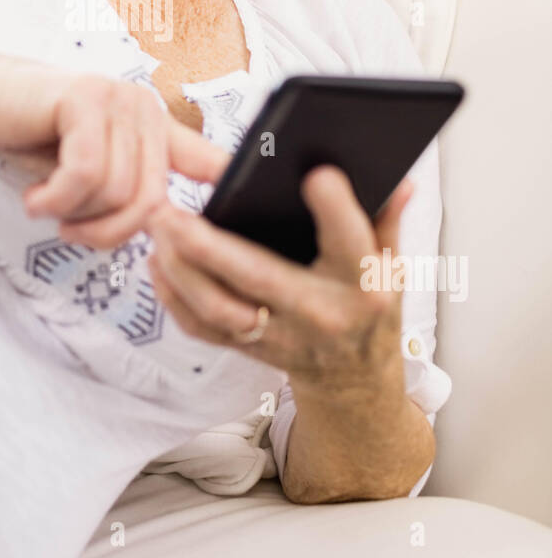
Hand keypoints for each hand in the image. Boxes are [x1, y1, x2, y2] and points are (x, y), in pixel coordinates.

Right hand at [0, 54, 229, 248]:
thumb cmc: (33, 137)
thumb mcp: (91, 166)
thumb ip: (131, 185)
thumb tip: (170, 220)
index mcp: (157, 128)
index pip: (206, 163)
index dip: (232, 187)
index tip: (249, 217)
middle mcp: (146, 109)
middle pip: (150, 202)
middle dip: (107, 232)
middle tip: (68, 230)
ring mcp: (118, 99)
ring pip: (115, 192)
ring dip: (73, 216)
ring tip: (46, 204)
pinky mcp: (85, 99)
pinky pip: (85, 174)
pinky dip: (55, 200)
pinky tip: (34, 198)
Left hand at [145, 165, 413, 392]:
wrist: (356, 383)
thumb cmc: (371, 312)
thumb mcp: (392, 266)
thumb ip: (387, 220)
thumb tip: (399, 179)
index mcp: (363, 287)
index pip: (352, 243)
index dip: (336, 210)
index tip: (316, 174)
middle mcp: (320, 314)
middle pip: (260, 278)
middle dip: (210, 246)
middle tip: (172, 211)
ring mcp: (282, 338)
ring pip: (220, 309)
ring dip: (180, 270)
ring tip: (157, 228)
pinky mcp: (251, 350)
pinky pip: (204, 329)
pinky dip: (174, 298)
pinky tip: (159, 262)